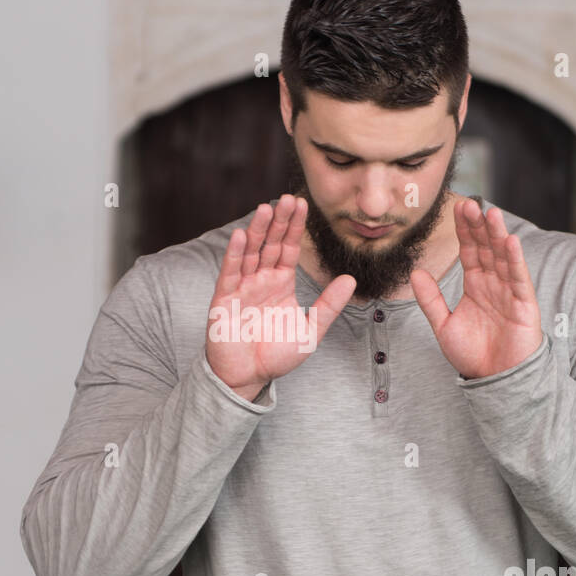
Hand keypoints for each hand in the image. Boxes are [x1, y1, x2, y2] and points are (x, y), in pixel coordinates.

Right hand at [207, 194, 355, 399]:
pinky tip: (242, 236)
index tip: (302, 204)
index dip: (295, 227)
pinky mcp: (224, 299)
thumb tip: (351, 279)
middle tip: (287, 197)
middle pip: (271, 244)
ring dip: (257, 231)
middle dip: (279, 221)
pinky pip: (230, 272)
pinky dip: (235, 254)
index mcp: (281, 283)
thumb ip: (329, 305)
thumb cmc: (276, 355)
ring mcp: (242, 287)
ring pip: (251, 252)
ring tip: (265, 208)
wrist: (248, 377)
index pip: (289, 248)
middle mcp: (261, 280)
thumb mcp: (310, 330)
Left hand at [410, 199, 542, 379]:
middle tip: (469, 203)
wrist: (494, 380)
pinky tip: (510, 241)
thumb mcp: (443, 325)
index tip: (457, 207)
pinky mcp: (524, 303)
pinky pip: (518, 278)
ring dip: (497, 235)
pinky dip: (514, 260)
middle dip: (478, 226)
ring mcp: (509, 291)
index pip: (470, 250)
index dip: (464, 230)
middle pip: (486, 248)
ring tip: (490, 213)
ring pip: (502, 257)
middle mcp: (493, 283)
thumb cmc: (472, 354)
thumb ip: (430, 299)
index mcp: (475, 284)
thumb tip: (415, 272)